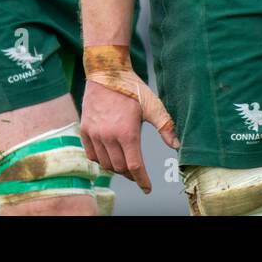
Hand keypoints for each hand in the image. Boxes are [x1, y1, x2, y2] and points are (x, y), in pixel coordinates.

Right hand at [80, 46, 178, 194]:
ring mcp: (94, 134)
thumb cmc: (132, 88)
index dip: (142, 181)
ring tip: (125, 165)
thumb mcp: (153, 105)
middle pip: (120, 168)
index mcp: (127, 132)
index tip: (147, 188)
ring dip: (117, 168)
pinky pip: (92, 155)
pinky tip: (110, 156)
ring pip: (105, 164)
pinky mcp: (85, 130)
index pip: (135, 166)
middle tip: (138, 174)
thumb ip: (165, 126)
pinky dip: (102, 160)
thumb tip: (177, 145)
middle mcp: (108, 136)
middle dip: (131, 174)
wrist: (107, 72)